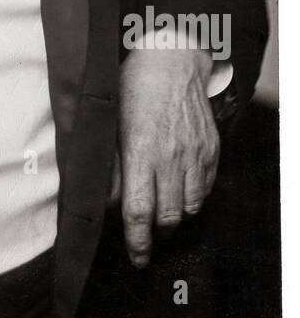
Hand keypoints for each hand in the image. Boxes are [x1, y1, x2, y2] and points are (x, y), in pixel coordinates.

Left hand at [109, 45, 219, 267]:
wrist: (171, 60)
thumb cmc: (133, 88)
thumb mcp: (110, 124)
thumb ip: (109, 166)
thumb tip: (106, 202)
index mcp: (141, 153)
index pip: (139, 212)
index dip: (137, 242)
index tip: (136, 258)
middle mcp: (171, 158)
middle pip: (168, 216)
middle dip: (157, 233)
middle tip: (147, 235)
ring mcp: (195, 154)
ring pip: (190, 206)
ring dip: (176, 215)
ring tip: (163, 210)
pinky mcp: (211, 149)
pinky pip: (206, 187)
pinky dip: (193, 196)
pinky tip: (180, 189)